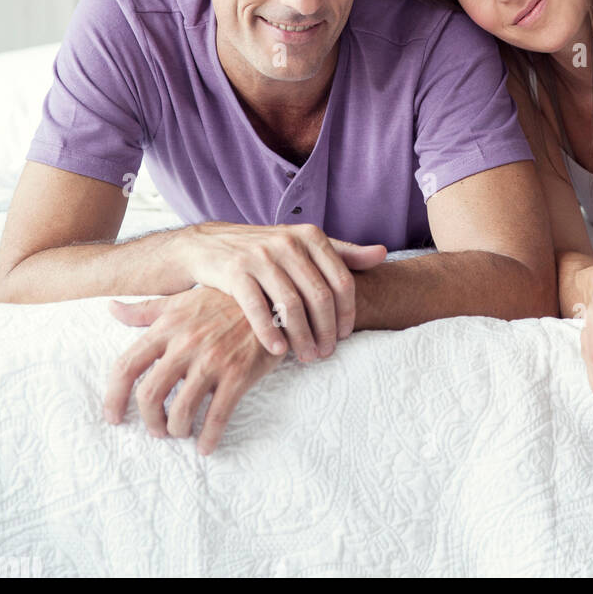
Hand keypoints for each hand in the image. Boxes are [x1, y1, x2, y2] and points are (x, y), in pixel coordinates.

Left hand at [104, 286, 282, 455]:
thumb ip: (145, 309)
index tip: (113, 417)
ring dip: (177, 429)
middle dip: (149, 421)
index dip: (113, 397)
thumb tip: (111, 308)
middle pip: (150, 395)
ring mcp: (212, 360)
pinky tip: (206, 446)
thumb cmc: (222, 300)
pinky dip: (209, 438)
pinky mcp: (238, 374)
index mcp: (167, 326)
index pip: (127, 366)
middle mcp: (185, 344)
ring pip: (181, 411)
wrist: (269, 300)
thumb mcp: (181, 300)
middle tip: (157, 429)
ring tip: (182, 431)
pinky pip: (217, 416)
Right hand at [183, 220, 386, 358]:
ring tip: (306, 358)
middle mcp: (288, 242)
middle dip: (326, 330)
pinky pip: (257, 308)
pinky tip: (277, 351)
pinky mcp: (234, 271)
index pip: (341, 280)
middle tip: (326, 354)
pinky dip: (270, 333)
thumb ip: (343, 252)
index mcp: (310, 235)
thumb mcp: (304, 246)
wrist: (209, 246)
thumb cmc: (265, 251)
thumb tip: (382, 254)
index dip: (347, 312)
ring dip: (302, 338)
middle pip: (320, 296)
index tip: (345, 336)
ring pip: (291, 305)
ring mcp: (260, 256)